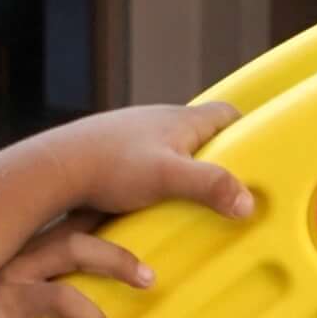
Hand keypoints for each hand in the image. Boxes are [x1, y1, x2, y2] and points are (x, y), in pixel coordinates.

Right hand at [0, 220, 149, 317]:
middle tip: (148, 278)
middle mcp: (10, 264)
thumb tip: (86, 294)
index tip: (143, 222)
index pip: (70, 225)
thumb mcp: (3, 295)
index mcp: (19, 252)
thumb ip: (38, 284)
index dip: (106, 220)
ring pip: (64, 296)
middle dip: (117, 260)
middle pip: (75, 245)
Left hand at [61, 97, 253, 230]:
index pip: (226, 114)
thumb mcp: (168, 177)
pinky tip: (158, 200)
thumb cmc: (111, 166)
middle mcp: (160, 120)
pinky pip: (151, 161)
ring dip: (190, 168)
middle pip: (203, 133)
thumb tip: (249, 202)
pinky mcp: (117, 152)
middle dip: (221, 155)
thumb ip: (210, 186)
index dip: (247, 131)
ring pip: (176, 147)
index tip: (260, 155)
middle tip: (234, 184)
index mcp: (181, 119)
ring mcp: (137, 135)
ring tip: (198, 197)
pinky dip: (162, 177)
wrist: (56, 167)